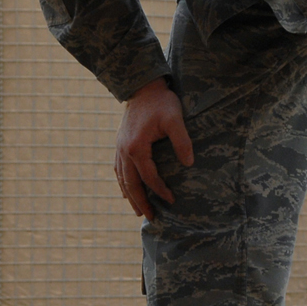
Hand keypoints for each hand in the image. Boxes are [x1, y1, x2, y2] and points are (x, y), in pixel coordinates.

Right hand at [114, 77, 193, 219]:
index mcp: (136, 147)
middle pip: (131, 184)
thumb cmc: (161, 102)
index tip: (172, 200)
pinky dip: (122, 183)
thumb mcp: (175, 119)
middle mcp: (124, 151)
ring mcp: (119, 148)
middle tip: (151, 218)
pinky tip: (126, 191)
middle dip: (140, 202)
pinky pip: (118, 169)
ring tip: (137, 211)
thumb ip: (182, 141)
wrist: (143, 87)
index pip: (149, 177)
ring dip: (130, 196)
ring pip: (122, 179)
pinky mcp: (119, 144)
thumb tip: (189, 163)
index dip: (160, 190)